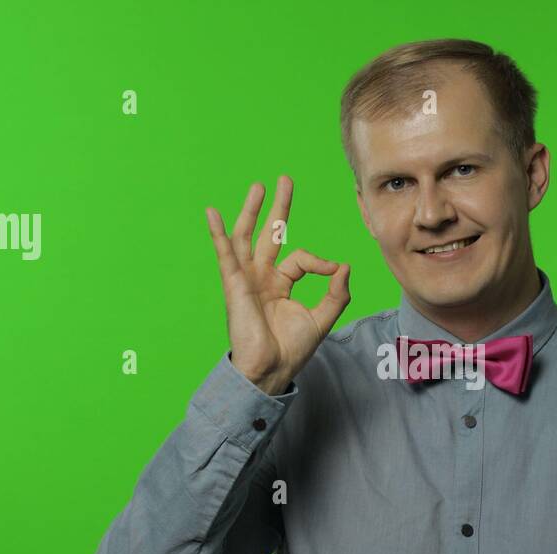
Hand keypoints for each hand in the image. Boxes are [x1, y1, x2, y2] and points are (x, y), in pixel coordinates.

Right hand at [206, 176, 350, 395]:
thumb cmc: (291, 350)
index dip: (320, 261)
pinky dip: (218, 233)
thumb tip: (344, 265)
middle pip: (269, 235)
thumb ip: (337, 293)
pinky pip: (224, 255)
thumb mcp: (322, 318)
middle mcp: (261, 278)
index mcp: (280, 285)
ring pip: (247, 238)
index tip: (335, 272)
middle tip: (284, 180)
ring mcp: (246, 280)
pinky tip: (211, 213)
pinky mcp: (234, 285)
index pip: (300, 259)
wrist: (270, 370)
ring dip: (251, 211)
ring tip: (259, 186)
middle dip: (277, 208)